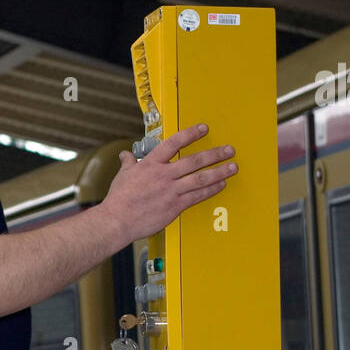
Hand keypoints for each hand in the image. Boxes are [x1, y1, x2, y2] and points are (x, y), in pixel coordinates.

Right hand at [100, 123, 237, 245]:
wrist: (117, 220)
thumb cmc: (119, 199)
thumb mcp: (122, 175)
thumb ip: (128, 163)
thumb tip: (125, 155)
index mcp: (150, 164)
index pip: (173, 143)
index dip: (190, 134)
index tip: (203, 128)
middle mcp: (163, 175)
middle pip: (194, 161)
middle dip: (214, 154)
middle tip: (228, 150)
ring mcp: (171, 190)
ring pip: (200, 178)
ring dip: (219, 172)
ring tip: (232, 167)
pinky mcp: (175, 206)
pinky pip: (197, 196)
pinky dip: (211, 190)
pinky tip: (220, 185)